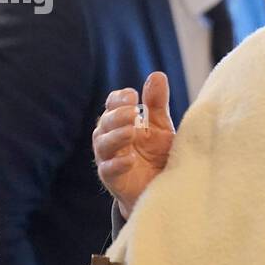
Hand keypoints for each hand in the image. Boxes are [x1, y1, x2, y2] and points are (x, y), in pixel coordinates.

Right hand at [93, 72, 174, 217]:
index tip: (132, 95)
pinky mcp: (113, 180)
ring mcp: (109, 159)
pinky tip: (130, 159)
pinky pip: (108, 170)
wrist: (162, 189)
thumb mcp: (161, 127)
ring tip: (131, 132)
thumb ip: (156, 104)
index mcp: (121, 122)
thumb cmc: (158, 155)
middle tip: (133, 112)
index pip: (112, 105)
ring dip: (116, 136)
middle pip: (105, 122)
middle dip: (117, 116)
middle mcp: (111, 138)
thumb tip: (157, 75)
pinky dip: (117, 164)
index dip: (118, 99)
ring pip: (103, 144)